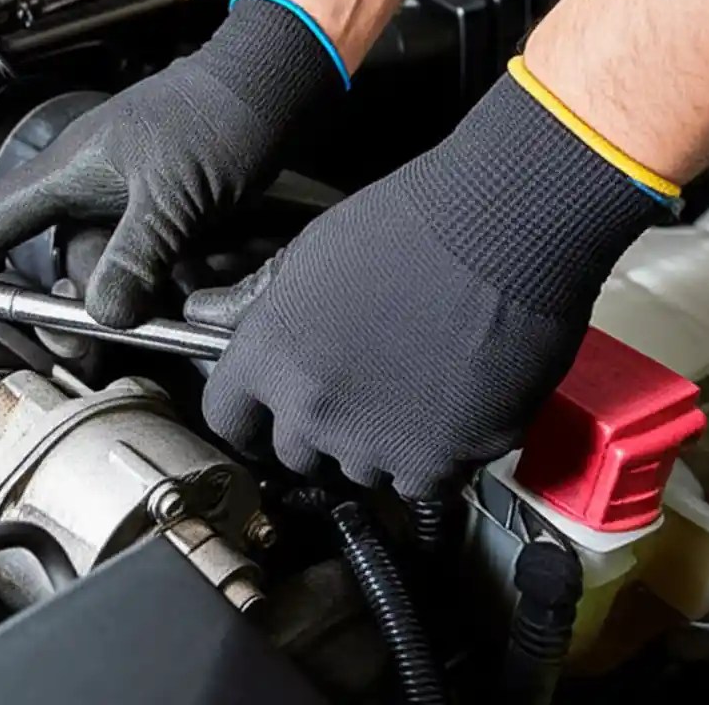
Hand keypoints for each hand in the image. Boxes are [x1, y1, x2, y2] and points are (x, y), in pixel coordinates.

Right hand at [0, 0, 341, 326]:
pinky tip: (195, 287)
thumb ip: (134, 259)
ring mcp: (128, 203)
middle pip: (64, 266)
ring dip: (137, 296)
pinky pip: (150, 266)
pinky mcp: (163, 217)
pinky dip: (169, 283)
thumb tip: (103, 314)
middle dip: (79, 308)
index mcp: (69, 172)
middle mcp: (90, 189)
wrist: (275, 92)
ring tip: (169, 307)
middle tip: (80, 347)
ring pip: (112, 271)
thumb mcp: (171, 195)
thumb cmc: (215, 115)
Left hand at [189, 75, 664, 497]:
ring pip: (359, 471)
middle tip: (357, 393)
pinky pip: (420, 483)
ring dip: (378, 445)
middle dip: (317, 432)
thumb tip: (203, 309)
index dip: (248, 417)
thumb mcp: (308, 253)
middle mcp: (310, 409)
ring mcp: (371, 443)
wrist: (505, 232)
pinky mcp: (435, 463)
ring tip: (414, 389)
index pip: (226, 418)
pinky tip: (451, 409)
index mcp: (268, 355)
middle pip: (293, 454)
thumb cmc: (409, 226)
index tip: (265, 416)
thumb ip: (256, 300)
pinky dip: (434, 457)